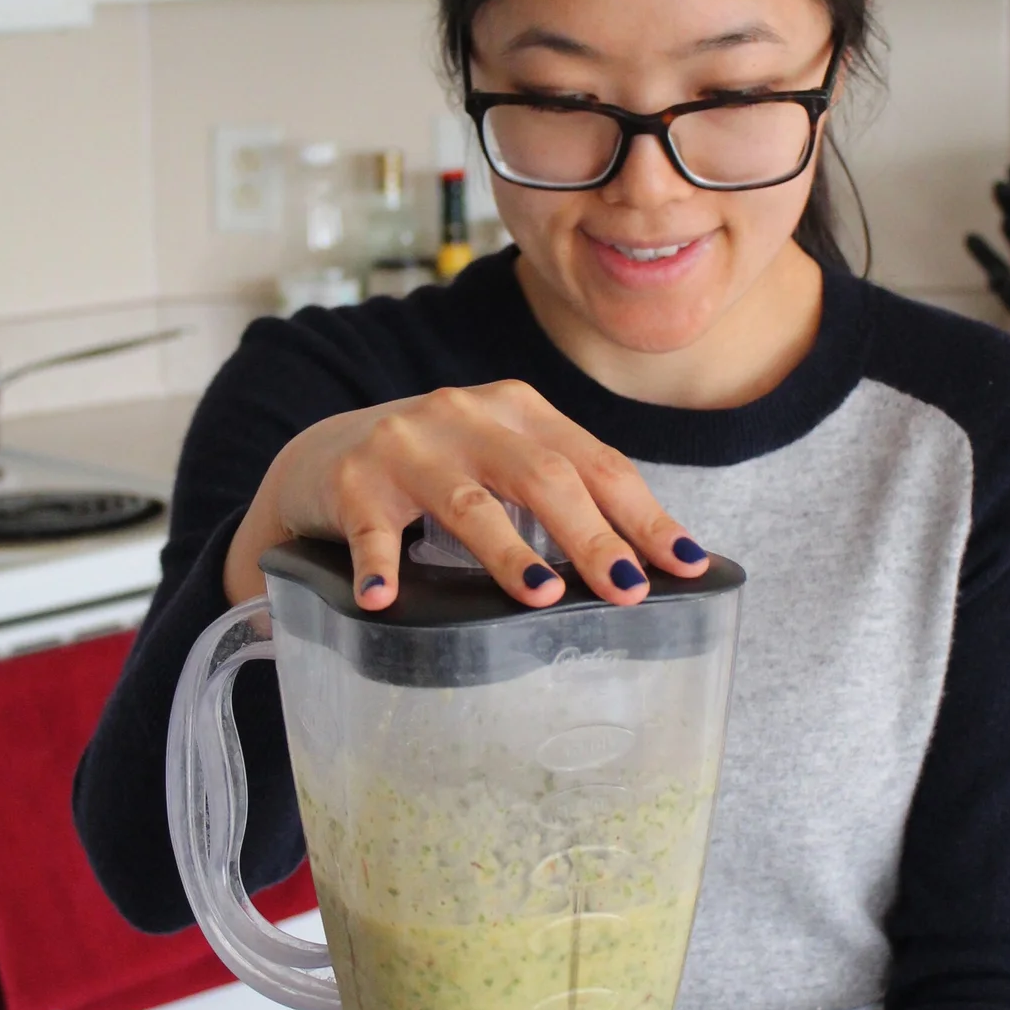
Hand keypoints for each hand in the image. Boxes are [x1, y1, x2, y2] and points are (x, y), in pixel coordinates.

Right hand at [223, 379, 708, 608]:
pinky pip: (370, 532)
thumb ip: (560, 493)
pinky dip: (378, 567)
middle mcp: (465, 414)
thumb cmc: (437, 472)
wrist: (324, 455)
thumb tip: (644, 566)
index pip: (596, 463)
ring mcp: (407, 445)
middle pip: (543, 476)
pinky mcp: (352, 481)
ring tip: (540, 596)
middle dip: (591, 537)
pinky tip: (383, 601)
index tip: (685, 565)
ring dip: (507, 552)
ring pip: (468, 502)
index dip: (644, 516)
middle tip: (624, 590)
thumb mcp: (502, 463)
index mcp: (519, 409)